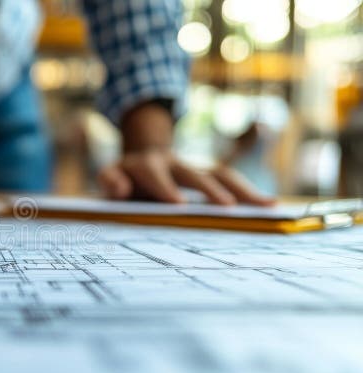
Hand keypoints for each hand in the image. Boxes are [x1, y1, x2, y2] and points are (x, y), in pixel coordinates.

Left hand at [98, 101, 273, 205]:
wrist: (141, 157)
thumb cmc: (124, 177)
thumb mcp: (110, 177)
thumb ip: (110, 182)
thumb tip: (121, 190)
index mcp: (146, 165)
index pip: (155, 175)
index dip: (165, 188)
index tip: (179, 206)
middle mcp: (174, 162)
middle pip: (194, 174)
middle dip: (210, 189)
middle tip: (227, 207)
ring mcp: (193, 167)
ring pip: (219, 175)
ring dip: (241, 190)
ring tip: (265, 206)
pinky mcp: (208, 174)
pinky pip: (230, 181)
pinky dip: (249, 193)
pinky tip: (270, 205)